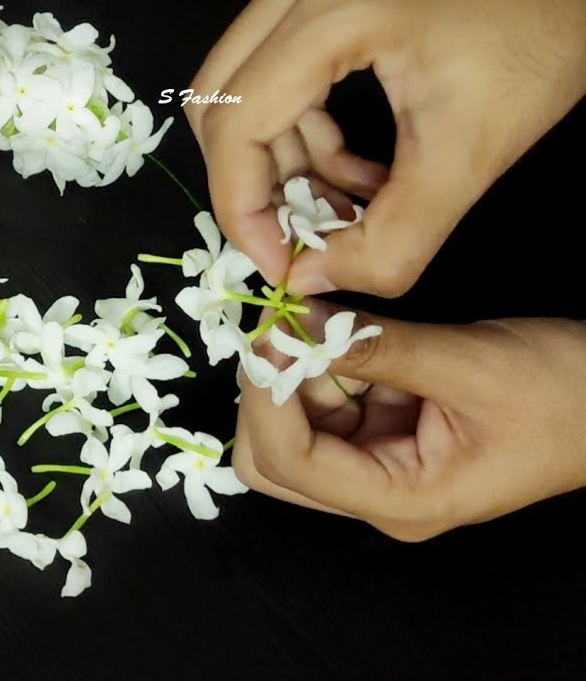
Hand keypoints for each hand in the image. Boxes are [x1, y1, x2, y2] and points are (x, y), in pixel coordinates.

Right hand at [186, 0, 585, 296]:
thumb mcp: (472, 154)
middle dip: (252, 184)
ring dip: (278, 160)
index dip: (242, 208)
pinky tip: (353, 166)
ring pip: (239, 88)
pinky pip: (272, 69)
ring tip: (344, 205)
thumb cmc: (545, 39)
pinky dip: (298, 128)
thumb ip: (391, 238)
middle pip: (219, 103)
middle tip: (298, 237)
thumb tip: (311, 277)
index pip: (235, 122)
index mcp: (340, 7)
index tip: (280, 262)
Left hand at [232, 302, 585, 540]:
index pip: (291, 462)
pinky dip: (323, 368)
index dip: (266, 397)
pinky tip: (344, 333)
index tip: (269, 334)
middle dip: (270, 394)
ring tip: (323, 321)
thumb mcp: (467, 363)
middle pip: (275, 459)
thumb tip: (295, 323)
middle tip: (288, 327)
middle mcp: (379, 495)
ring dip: (297, 375)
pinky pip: (327, 405)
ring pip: (293, 427)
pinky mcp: (386, 436)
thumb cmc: (567, 393)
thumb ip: (376, 347)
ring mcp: (380, 467)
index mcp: (402, 500)